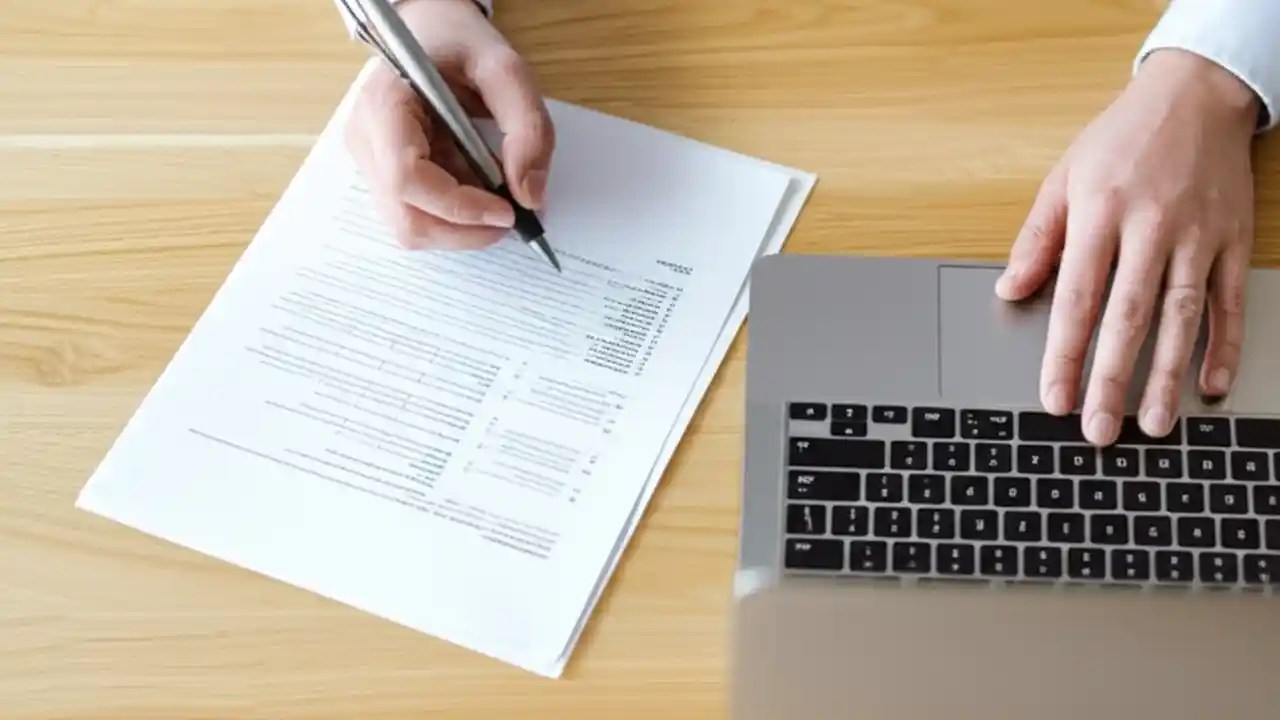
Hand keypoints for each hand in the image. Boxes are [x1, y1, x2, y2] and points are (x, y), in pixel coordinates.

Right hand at [345, 0, 554, 249]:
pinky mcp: (383, 175)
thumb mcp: (507, 70)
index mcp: (385, 104)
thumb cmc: (459, 43)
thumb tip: (529, 194)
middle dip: (464, 231)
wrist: (431, 32)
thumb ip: (528, 128)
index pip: (407, 179)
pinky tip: (476, 189)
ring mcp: (370, 161)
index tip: (506, 211)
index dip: (458, 207)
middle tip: (511, 217)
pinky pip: (417, 214)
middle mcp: (366, 139)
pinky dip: (453, 216)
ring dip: (460, 227)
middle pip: (406, 218)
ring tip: (495, 197)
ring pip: (410, 226)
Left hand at [997, 49, 1259, 445]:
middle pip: (1128, 317)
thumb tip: (1009, 290)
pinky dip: (1223, 345)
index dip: (1063, 354)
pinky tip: (1211, 384)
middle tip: (1098, 429)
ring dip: (1167, 374)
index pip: (1076, 299)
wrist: (1196, 94)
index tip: (1053, 397)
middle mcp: (1151, 227)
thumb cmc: (1120, 139)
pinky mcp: (1233, 239)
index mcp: (1099, 214)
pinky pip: (1229, 301)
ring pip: (1181, 316)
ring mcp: (1199, 235)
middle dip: (1111, 379)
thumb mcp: (1064, 178)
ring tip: (1155, 423)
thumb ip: (1037, 238)